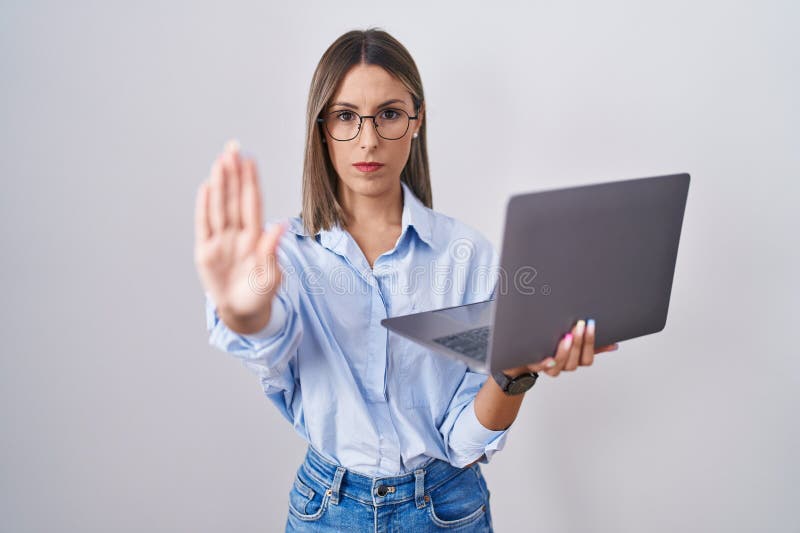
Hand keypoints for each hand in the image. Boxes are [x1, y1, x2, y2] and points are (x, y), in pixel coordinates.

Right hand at [193, 140, 285, 330]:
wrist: (243, 313)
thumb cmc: (261, 294)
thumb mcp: (271, 277)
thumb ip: (271, 252)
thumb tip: (279, 226)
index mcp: (256, 237)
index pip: (252, 203)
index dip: (251, 182)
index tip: (250, 160)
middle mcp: (238, 234)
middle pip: (234, 199)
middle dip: (233, 174)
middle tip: (232, 148)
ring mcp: (221, 240)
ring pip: (219, 206)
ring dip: (220, 184)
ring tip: (220, 161)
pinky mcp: (205, 251)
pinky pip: (203, 224)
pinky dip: (203, 206)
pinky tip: (206, 186)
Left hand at [502, 319, 618, 377]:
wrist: (524, 354)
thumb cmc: (552, 346)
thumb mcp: (573, 343)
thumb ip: (592, 345)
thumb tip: (614, 345)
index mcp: (574, 361)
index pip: (587, 359)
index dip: (590, 343)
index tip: (591, 324)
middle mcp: (562, 367)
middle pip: (575, 362)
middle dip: (579, 343)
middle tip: (579, 324)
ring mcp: (547, 367)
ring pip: (559, 366)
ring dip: (565, 351)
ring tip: (566, 336)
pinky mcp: (533, 365)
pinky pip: (540, 367)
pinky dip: (545, 364)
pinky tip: (548, 357)